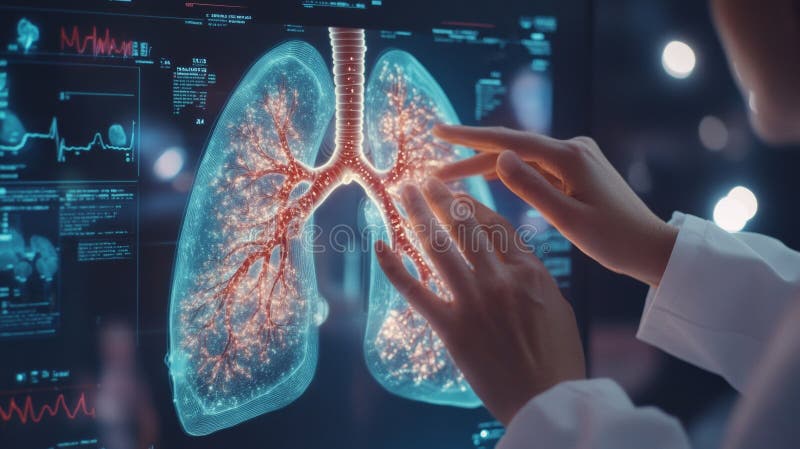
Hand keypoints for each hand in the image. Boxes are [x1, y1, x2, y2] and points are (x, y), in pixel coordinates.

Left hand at [374, 178, 584, 424]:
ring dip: (417, 215)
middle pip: (464, 227)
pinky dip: (394, 266)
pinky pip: (415, 290)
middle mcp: (499, 279)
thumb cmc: (558, 358)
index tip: (456, 194)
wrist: (547, 400)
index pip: (495, 225)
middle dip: (440, 198)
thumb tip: (513, 257)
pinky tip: (380, 245)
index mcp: (529, 271)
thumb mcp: (558, 306)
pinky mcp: (450, 327)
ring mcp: (472, 301)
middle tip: (422, 181)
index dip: (471, 204)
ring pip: (438, 246)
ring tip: (403, 193)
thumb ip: (534, 276)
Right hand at [433, 125, 677, 286]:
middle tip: (435, 168)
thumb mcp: (568, 219)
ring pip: (522, 159)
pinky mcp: (579, 169)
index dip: (470, 138)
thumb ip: (531, 187)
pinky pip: (536, 167)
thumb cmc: (615, 240)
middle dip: (472, 157)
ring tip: (452, 175)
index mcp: (570, 157)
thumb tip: (498, 157)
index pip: (510, 142)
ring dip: (488, 167)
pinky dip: (511, 174)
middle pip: (512, 149)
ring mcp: (577, 156)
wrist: (653, 248)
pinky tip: (489, 179)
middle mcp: (573, 148)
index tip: (438, 132)